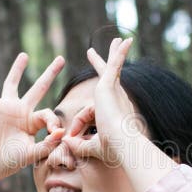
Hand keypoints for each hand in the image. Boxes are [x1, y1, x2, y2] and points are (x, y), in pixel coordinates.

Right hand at [0, 53, 65, 184]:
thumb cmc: (8, 162)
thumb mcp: (31, 154)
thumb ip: (47, 144)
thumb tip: (61, 132)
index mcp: (32, 123)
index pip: (48, 113)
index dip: (53, 121)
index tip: (55, 132)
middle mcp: (21, 111)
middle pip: (38, 87)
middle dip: (50, 73)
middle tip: (61, 59)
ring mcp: (6, 107)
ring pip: (13, 83)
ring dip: (18, 69)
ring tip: (25, 55)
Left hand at [64, 38, 144, 164]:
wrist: (123, 145)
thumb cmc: (112, 151)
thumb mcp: (92, 147)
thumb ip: (80, 144)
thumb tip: (66, 142)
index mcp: (111, 112)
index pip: (90, 112)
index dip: (78, 125)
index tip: (72, 136)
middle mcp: (116, 100)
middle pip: (110, 77)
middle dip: (108, 64)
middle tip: (109, 53)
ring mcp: (114, 92)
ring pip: (113, 68)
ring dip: (115, 54)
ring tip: (117, 40)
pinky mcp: (110, 86)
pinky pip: (115, 65)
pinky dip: (120, 54)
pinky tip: (125, 42)